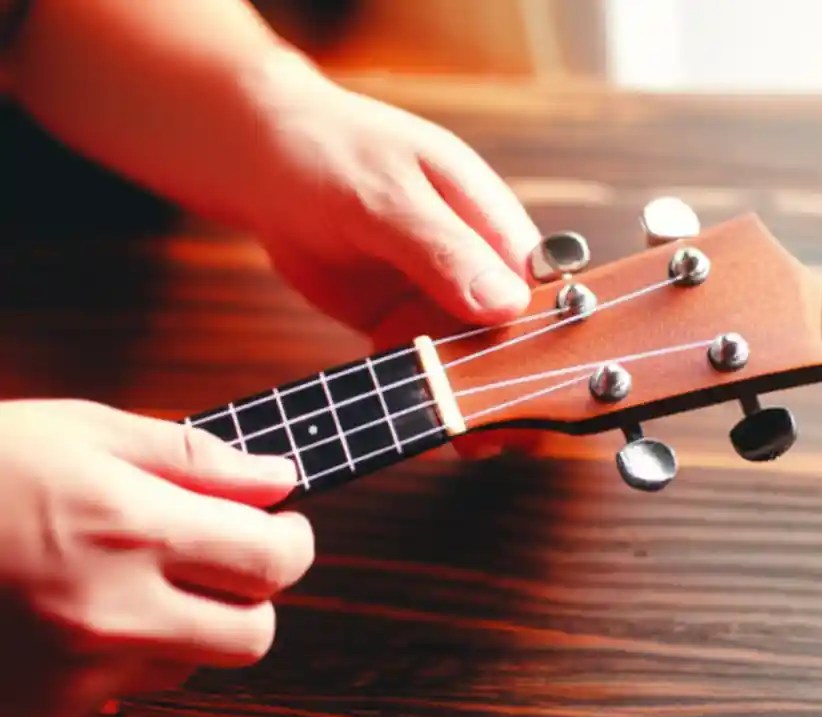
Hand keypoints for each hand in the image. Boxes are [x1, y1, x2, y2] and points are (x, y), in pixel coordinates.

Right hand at [0, 399, 311, 716]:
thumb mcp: (84, 431)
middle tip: (224, 558)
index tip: (284, 526)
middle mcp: (111, 613)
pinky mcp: (38, 709)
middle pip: (252, 635)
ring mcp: (71, 675)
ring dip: (186, 625)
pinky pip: (121, 696)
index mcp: (132, 529)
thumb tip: (279, 481)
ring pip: (190, 666)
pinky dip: (123, 660)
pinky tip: (81, 615)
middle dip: (252, 594)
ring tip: (130, 577)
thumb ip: (194, 460)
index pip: (274, 561)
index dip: (294, 541)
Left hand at [233, 56, 544, 456]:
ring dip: (466, 396)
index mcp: (493, 220)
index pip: (541, 290)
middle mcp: (476, 261)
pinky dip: (420, 392)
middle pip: (512, 334)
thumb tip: (508, 304)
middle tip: (496, 431)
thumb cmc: (328, 151)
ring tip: (469, 441)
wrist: (257, 156)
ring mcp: (438, 293)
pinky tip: (420, 421)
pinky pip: (421, 363)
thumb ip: (444, 250)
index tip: (538, 389)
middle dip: (507, 382)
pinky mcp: (401, 317)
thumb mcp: (386, 199)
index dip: (547, 341)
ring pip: (468, 357)